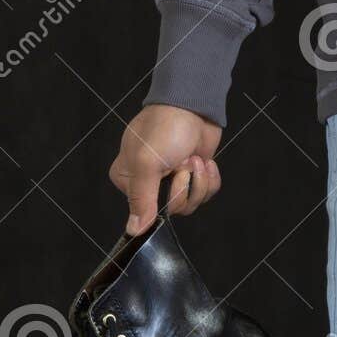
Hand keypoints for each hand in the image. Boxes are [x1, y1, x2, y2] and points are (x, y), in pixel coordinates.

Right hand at [109, 105, 221, 234]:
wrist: (193, 105)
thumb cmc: (165, 127)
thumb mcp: (147, 164)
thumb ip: (141, 200)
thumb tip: (134, 231)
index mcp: (127, 179)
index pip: (147, 211)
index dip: (165, 196)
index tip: (168, 173)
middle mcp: (147, 182)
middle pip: (173, 209)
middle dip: (186, 186)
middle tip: (183, 161)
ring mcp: (172, 178)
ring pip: (191, 202)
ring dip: (199, 180)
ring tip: (194, 158)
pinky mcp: (193, 174)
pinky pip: (205, 192)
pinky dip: (210, 177)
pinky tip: (205, 160)